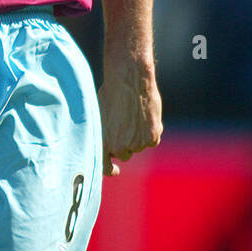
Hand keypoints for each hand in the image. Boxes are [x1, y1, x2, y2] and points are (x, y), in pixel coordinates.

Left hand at [98, 60, 161, 176]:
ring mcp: (136, 144)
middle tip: (125, 125)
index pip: (105, 167)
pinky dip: (151, 131)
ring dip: (138, 135)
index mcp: (102, 143)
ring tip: (134, 114)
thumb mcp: (99, 115)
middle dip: (125, 143)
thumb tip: (106, 144)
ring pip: (139, 145)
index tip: (115, 170)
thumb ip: (104, 133)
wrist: (129, 80)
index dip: (110, 170)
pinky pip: (152, 140)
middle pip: (124, 154)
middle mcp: (119, 147)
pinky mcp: (152, 138)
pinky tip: (145, 115)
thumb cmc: (111, 93)